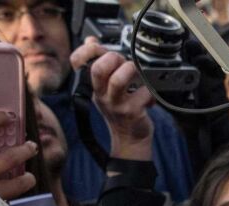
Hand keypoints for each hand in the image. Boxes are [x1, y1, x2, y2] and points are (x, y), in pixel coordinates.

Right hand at [73, 39, 153, 162]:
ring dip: (132, 71)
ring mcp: (117, 104)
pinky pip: (144, 93)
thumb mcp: (106, 90)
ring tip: (138, 76)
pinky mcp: (133, 112)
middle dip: (113, 58)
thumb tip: (91, 41)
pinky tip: (149, 97)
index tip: (98, 47)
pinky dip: (150, 92)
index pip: (78, 61)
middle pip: (99, 68)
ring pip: (119, 80)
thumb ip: (101, 66)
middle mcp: (103, 95)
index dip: (87, 49)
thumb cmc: (120, 112)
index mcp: (95, 86)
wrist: (130, 140)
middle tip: (124, 63)